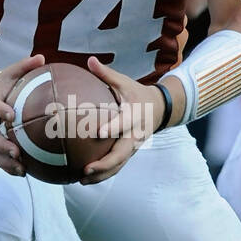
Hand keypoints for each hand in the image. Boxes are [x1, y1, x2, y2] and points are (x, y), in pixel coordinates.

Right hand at [0, 53, 44, 173]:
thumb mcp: (7, 73)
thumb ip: (23, 66)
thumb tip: (42, 58)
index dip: (0, 111)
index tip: (12, 116)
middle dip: (2, 146)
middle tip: (17, 153)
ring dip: (5, 163)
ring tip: (22, 170)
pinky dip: (7, 167)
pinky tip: (24, 173)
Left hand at [79, 57, 164, 184]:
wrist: (159, 109)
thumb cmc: (136, 93)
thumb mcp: (125, 82)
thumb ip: (106, 74)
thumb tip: (90, 60)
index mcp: (134, 116)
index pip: (123, 123)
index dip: (113, 128)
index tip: (99, 133)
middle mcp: (135, 135)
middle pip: (122, 154)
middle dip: (105, 164)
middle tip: (86, 169)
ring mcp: (134, 147)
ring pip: (119, 165)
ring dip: (102, 175)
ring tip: (81, 180)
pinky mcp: (130, 153)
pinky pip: (117, 166)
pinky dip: (103, 174)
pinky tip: (85, 179)